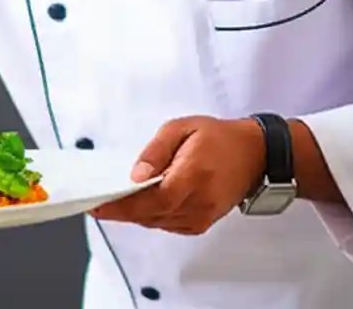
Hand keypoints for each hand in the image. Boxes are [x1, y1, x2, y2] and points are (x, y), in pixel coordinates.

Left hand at [89, 115, 265, 234]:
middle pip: (151, 214)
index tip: (97, 205)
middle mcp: (199, 202)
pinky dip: (150, 217)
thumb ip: (156, 151)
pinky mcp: (203, 222)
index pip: (153, 200)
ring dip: (134, 214)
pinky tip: (138, 205)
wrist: (256, 154)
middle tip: (96, 203)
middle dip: (120, 211)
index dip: (123, 206)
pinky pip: (168, 224)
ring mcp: (203, 216)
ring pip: (157, 222)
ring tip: (112, 203)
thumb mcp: (181, 128)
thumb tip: (135, 175)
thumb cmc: (218, 138)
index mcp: (194, 176)